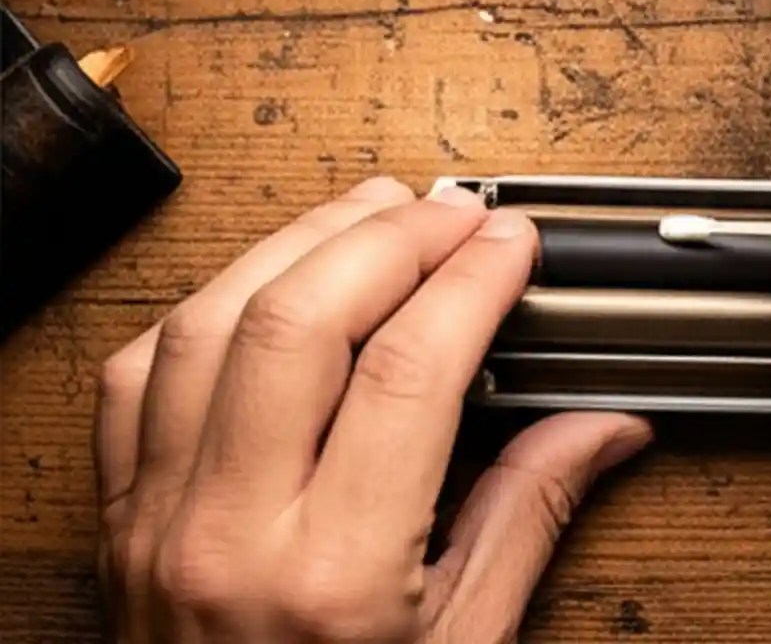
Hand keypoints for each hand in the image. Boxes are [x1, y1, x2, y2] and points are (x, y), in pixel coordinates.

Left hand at [95, 178, 651, 642]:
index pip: (411, 371)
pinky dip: (209, 305)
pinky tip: (267, 286)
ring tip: (369, 215)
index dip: (471, 282)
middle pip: (303, 320)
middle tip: (449, 214)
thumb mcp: (465, 643)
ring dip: (297, 243)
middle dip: (388, 238)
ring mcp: (160, 518)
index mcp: (336, 575)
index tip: (510, 245)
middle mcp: (231, 535)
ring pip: (210, 323)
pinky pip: (136, 372)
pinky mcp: (122, 515)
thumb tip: (605, 428)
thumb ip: (530, 517)